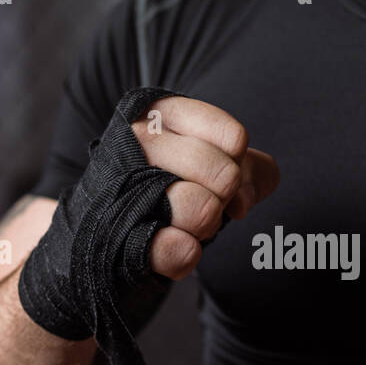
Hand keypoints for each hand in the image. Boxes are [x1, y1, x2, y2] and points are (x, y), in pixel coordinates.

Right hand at [134, 97, 279, 279]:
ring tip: (183, 221)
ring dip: (204, 226)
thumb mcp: (219, 159)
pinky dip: (186, 253)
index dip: (236, 165)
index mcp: (164, 112)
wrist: (113, 219)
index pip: (234, 140)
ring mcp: (124, 183)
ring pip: (199, 209)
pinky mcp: (118, 234)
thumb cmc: (175, 179)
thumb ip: (251, 173)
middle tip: (200, 201)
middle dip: (222, 199)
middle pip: (225, 176)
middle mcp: (139, 138)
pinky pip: (171, 248)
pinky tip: (180, 245)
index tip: (213, 172)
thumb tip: (240, 204)